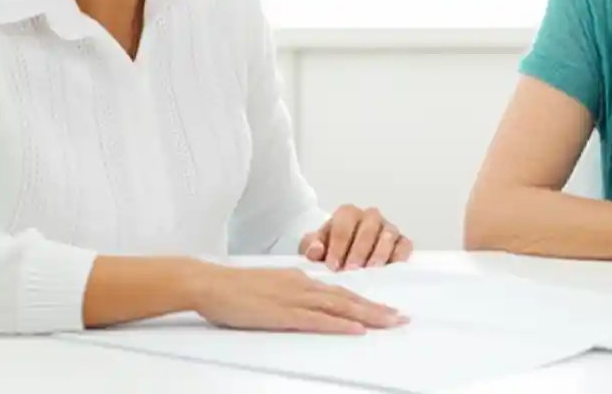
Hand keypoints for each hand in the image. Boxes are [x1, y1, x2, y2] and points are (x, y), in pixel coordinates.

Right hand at [190, 263, 407, 333]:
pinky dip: (340, 325)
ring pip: (340, 307)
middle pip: (348, 298)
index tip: (386, 309)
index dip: (365, 301)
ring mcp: (295, 298)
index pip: (340, 292)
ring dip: (368, 315)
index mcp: (300, 280)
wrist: (211, 283)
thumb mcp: (270, 287)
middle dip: (377, 309)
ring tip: (391, 322)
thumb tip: (305, 304)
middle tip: (401, 318)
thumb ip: (290, 294)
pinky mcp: (283, 313)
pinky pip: (318, 320)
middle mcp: (304, 285)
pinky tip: (357, 330)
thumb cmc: (235, 289)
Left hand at [299, 205, 412, 271]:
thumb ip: (311, 247)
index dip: (338, 244)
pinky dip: (399, 257)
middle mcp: (370, 217)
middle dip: (359, 249)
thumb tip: (316, 251)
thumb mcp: (314, 248)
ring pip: (388, 235)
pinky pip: (405, 245)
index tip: (333, 265)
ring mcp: (388, 229)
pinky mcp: (402, 242)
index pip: (344, 222)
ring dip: (379, 253)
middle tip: (351, 269)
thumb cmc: (329, 251)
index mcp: (347, 214)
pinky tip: (389, 271)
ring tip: (370, 271)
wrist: (344, 259)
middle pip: (369, 226)